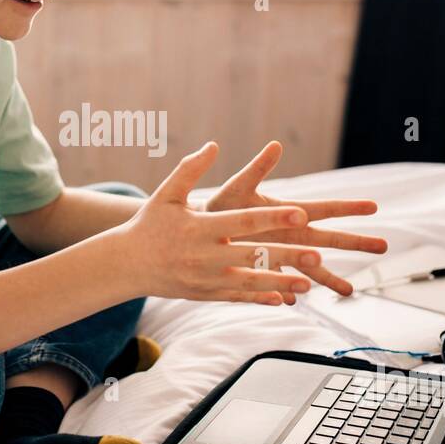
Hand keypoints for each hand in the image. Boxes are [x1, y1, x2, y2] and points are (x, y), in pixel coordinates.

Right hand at [117, 141, 344, 305]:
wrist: (126, 264)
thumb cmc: (149, 225)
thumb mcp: (165, 194)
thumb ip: (190, 169)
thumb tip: (213, 145)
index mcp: (199, 228)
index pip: (243, 222)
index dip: (272, 217)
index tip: (299, 213)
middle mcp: (204, 256)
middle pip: (253, 254)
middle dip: (286, 255)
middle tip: (318, 254)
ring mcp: (205, 278)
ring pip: (249, 281)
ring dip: (280, 282)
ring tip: (309, 282)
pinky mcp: (204, 294)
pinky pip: (237, 297)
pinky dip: (259, 297)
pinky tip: (282, 298)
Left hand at [200, 140, 387, 295]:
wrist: (200, 228)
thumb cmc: (220, 203)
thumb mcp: (238, 186)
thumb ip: (257, 168)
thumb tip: (275, 145)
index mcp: (288, 211)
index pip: (324, 208)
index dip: (348, 207)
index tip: (373, 205)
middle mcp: (289, 233)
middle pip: (328, 239)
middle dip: (355, 242)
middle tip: (384, 245)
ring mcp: (280, 252)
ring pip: (311, 268)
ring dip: (329, 278)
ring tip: (349, 291)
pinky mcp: (265, 270)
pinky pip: (282, 284)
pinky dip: (288, 292)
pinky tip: (295, 300)